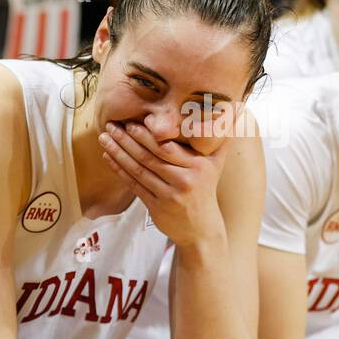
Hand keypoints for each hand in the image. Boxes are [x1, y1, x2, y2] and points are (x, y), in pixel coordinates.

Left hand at [99, 120, 226, 248]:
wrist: (202, 229)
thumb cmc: (206, 190)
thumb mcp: (216, 165)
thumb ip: (219, 138)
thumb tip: (233, 108)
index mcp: (198, 166)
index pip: (167, 147)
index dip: (147, 134)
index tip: (132, 121)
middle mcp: (184, 180)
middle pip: (149, 156)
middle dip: (127, 139)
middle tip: (112, 125)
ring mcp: (169, 195)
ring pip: (139, 170)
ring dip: (119, 153)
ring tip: (105, 139)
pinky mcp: (156, 207)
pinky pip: (134, 185)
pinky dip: (120, 170)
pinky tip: (109, 158)